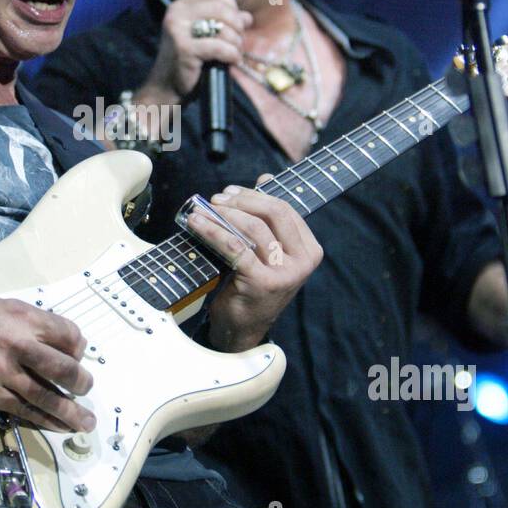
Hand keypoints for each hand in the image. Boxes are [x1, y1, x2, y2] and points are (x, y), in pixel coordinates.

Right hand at [0, 296, 95, 431]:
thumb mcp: (1, 308)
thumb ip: (31, 323)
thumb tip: (61, 342)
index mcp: (22, 318)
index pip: (67, 334)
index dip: (78, 348)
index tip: (78, 357)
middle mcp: (16, 344)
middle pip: (62, 367)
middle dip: (81, 382)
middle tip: (87, 388)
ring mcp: (2, 372)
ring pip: (46, 396)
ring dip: (70, 412)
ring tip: (85, 423)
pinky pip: (24, 411)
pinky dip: (44, 420)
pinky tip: (58, 426)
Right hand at [138, 0, 251, 103]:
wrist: (165, 88)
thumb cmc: (188, 61)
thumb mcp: (205, 37)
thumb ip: (224, 23)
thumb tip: (247, 17)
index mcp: (180, 7)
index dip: (229, 4)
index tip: (234, 22)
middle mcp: (176, 14)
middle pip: (221, 8)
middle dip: (237, 25)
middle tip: (238, 41)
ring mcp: (178, 31)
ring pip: (223, 27)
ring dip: (237, 43)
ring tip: (235, 53)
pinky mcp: (184, 49)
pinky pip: (219, 46)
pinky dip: (232, 54)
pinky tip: (233, 61)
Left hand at [186, 180, 322, 351]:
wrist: (243, 328)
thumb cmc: (253, 285)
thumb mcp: (267, 251)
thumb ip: (269, 219)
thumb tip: (265, 179)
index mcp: (309, 250)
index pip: (285, 209)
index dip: (256, 195)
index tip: (231, 191)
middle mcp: (303, 262)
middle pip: (274, 213)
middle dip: (242, 200)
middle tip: (217, 198)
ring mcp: (285, 274)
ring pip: (254, 228)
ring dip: (224, 214)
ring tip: (203, 209)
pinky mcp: (262, 282)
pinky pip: (236, 247)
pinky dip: (213, 231)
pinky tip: (197, 224)